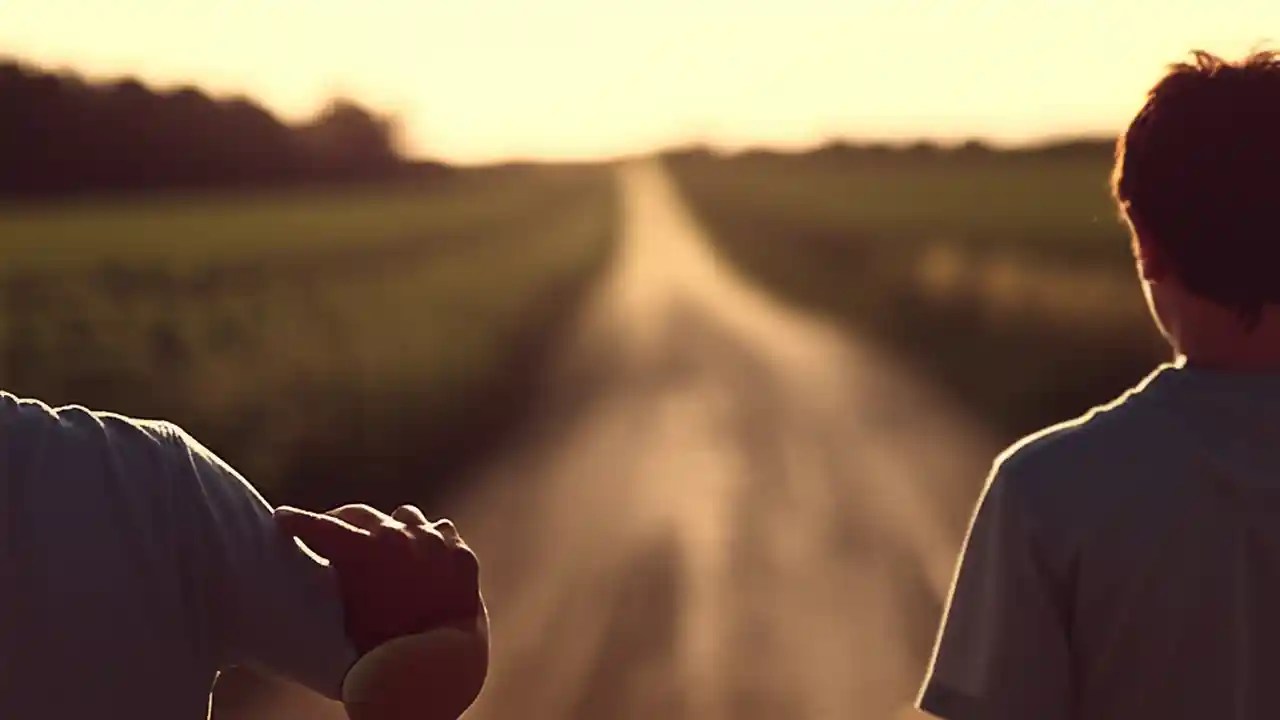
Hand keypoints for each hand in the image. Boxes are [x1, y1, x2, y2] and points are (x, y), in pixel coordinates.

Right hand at [274, 504, 481, 653]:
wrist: (440, 665)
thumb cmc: (379, 650)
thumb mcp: (342, 617)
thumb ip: (335, 585)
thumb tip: (324, 571)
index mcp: (360, 549)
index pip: (319, 526)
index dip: (296, 521)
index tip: (282, 517)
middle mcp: (397, 535)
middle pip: (361, 515)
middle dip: (342, 523)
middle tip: (332, 530)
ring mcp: (432, 541)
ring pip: (405, 517)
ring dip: (392, 527)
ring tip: (386, 541)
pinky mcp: (460, 554)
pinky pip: (441, 533)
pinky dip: (430, 541)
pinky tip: (426, 549)